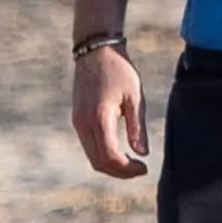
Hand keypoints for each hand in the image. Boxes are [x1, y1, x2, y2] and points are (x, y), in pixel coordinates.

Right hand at [74, 47, 148, 178]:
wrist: (96, 50)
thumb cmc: (119, 70)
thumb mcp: (134, 97)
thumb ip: (137, 127)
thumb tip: (142, 154)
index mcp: (100, 117)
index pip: (110, 156)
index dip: (127, 169)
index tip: (144, 168)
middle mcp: (84, 123)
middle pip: (98, 162)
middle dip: (120, 172)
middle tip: (139, 169)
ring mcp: (78, 122)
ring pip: (92, 156)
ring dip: (111, 165)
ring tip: (131, 163)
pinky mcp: (77, 119)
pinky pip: (88, 146)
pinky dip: (103, 155)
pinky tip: (119, 151)